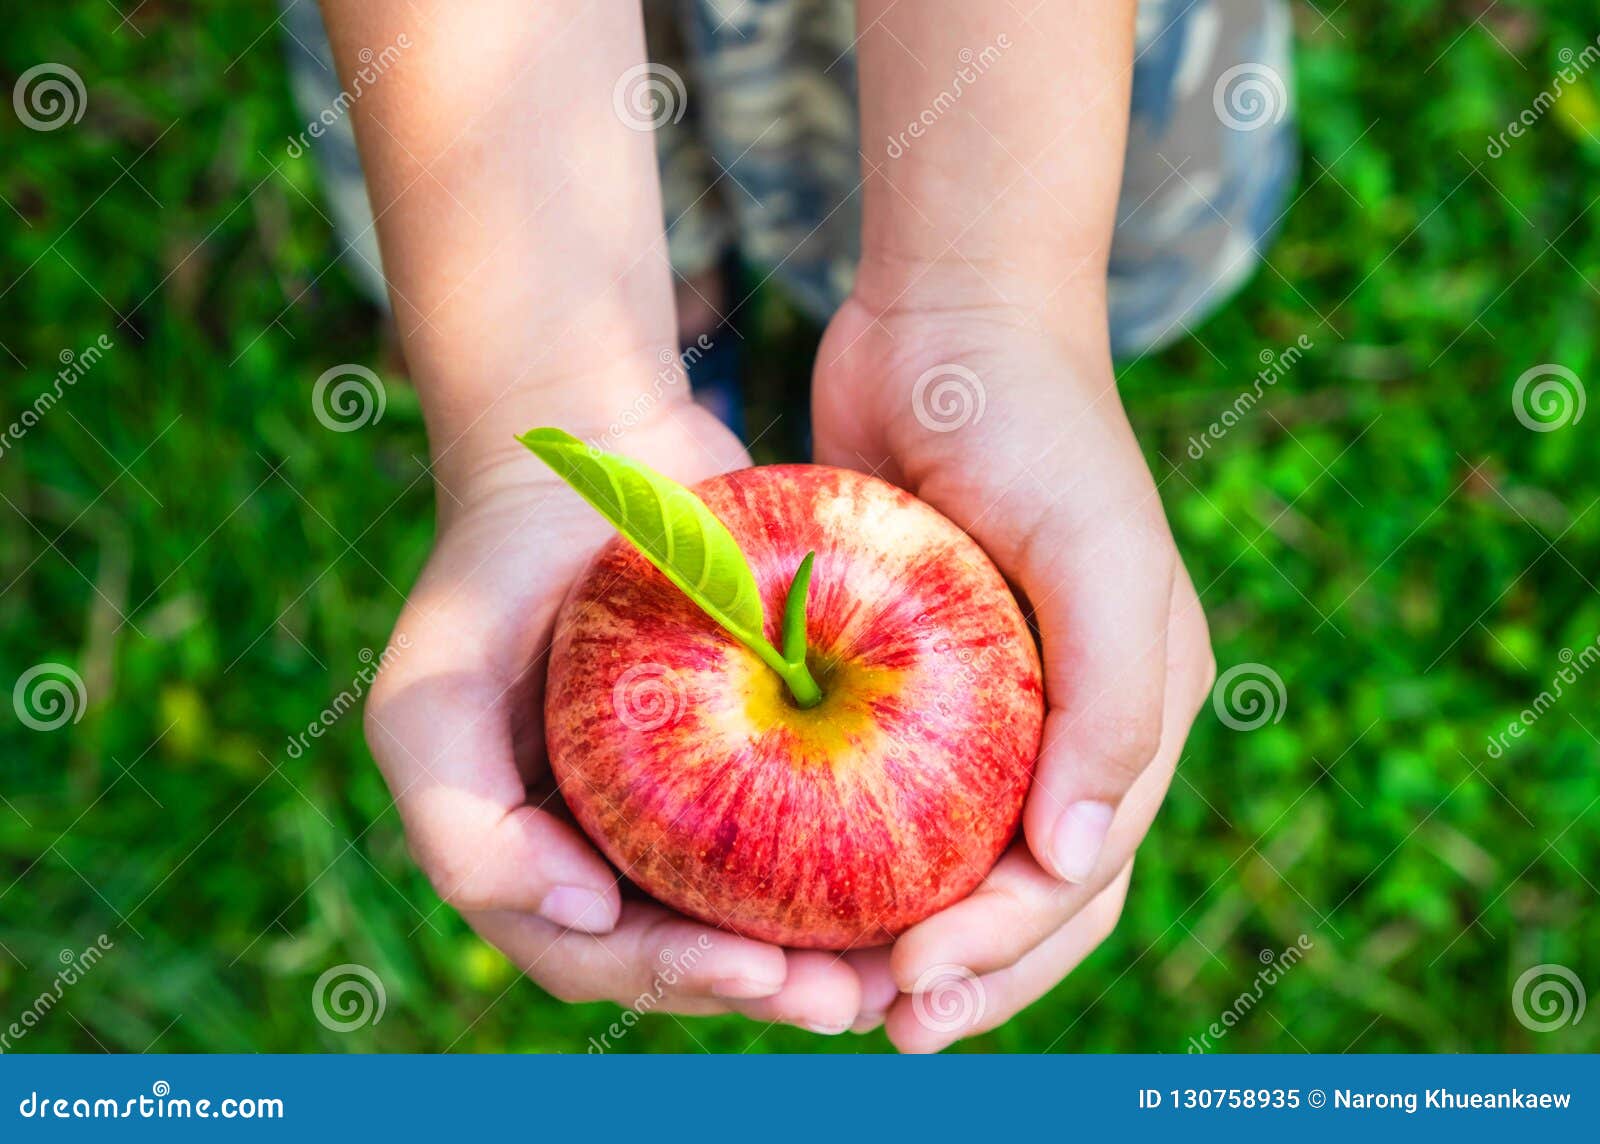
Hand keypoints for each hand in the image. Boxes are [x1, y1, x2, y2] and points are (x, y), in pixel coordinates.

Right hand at [364, 401, 867, 1033]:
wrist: (584, 445)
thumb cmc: (497, 570)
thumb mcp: (429, 697)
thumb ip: (465, 831)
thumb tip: (589, 918)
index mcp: (531, 853)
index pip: (598, 953)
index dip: (677, 979)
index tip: (760, 970)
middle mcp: (606, 839)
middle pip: (695, 947)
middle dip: (773, 987)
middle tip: (856, 997)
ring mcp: (679, 795)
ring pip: (759, 901)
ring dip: (828, 947)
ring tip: (903, 963)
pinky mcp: (752, 739)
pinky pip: (804, 814)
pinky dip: (853, 855)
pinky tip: (922, 868)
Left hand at [813, 294, 1215, 1050]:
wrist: (951, 319)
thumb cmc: (1037, 429)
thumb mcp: (1099, 555)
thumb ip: (1113, 710)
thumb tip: (1072, 867)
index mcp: (1138, 714)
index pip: (1082, 877)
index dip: (1007, 952)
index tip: (911, 992)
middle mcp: (1073, 724)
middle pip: (1028, 894)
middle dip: (961, 973)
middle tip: (870, 1024)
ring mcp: (997, 703)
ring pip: (955, 858)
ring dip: (903, 933)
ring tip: (827, 990)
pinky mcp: (916, 673)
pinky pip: (891, 787)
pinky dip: (856, 849)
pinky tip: (792, 888)